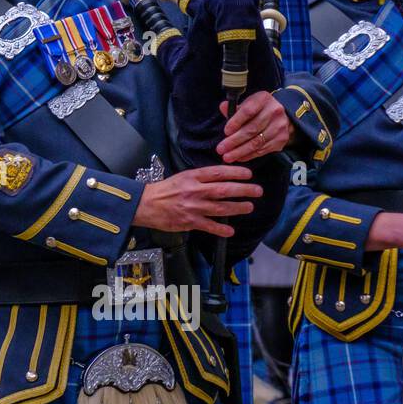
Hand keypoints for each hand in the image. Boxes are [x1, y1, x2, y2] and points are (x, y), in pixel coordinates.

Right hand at [132, 165, 260, 237]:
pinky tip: (230, 230)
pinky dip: (221, 229)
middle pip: (224, 189)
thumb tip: (222, 178)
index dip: (235, 173)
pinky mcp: (189, 221)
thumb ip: (201, 178)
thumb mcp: (182, 177)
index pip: (218, 172)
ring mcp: (192, 207)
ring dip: (238, 207)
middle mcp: (194, 191)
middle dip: (243, 190)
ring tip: (249, 207)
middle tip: (257, 191)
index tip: (249, 174)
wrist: (145, 204)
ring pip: (220, 207)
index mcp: (192, 177)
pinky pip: (209, 226)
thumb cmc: (165, 190)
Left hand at [217, 91, 291, 163]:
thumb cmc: (258, 109)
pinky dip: (249, 155)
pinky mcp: (281, 139)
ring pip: (257, 142)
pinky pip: (262, 150)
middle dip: (234, 141)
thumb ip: (234, 108)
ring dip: (240, 151)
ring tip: (227, 157)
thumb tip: (223, 107)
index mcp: (263, 99)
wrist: (281, 116)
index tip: (225, 132)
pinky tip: (238, 157)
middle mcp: (274, 112)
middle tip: (221, 149)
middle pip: (252, 129)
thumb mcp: (247, 103)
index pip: (248, 111)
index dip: (236, 122)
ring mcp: (279, 126)